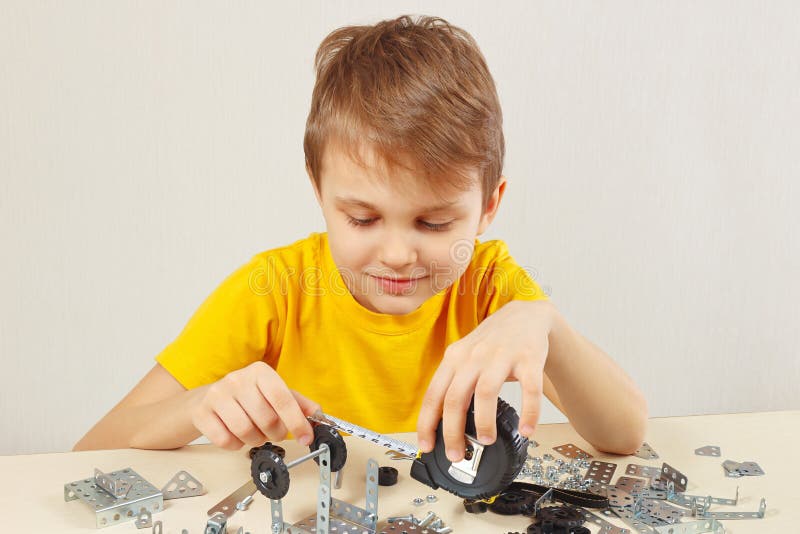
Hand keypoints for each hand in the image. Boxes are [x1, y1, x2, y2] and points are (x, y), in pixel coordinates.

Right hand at [189, 362, 318, 449]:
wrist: (206, 399)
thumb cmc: (247, 397)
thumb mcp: (275, 394)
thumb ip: (299, 404)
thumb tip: (321, 417)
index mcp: (260, 372)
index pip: (283, 398)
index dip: (297, 422)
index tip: (306, 438)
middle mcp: (238, 379)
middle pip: (266, 419)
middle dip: (275, 433)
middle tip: (274, 433)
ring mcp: (218, 395)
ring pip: (246, 431)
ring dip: (255, 440)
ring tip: (255, 433)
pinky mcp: (202, 412)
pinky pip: (225, 440)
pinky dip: (235, 445)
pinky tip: (236, 436)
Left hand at [416, 300, 555, 461]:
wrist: (527, 315)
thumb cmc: (493, 342)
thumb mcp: (466, 356)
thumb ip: (455, 383)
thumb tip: (442, 424)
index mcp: (455, 358)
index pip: (434, 395)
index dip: (427, 423)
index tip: (427, 446)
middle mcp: (475, 356)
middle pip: (455, 397)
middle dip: (453, 432)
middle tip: (457, 454)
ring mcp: (502, 356)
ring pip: (486, 392)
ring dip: (484, 422)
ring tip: (486, 441)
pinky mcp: (529, 358)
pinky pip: (529, 389)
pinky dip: (528, 412)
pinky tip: (527, 430)